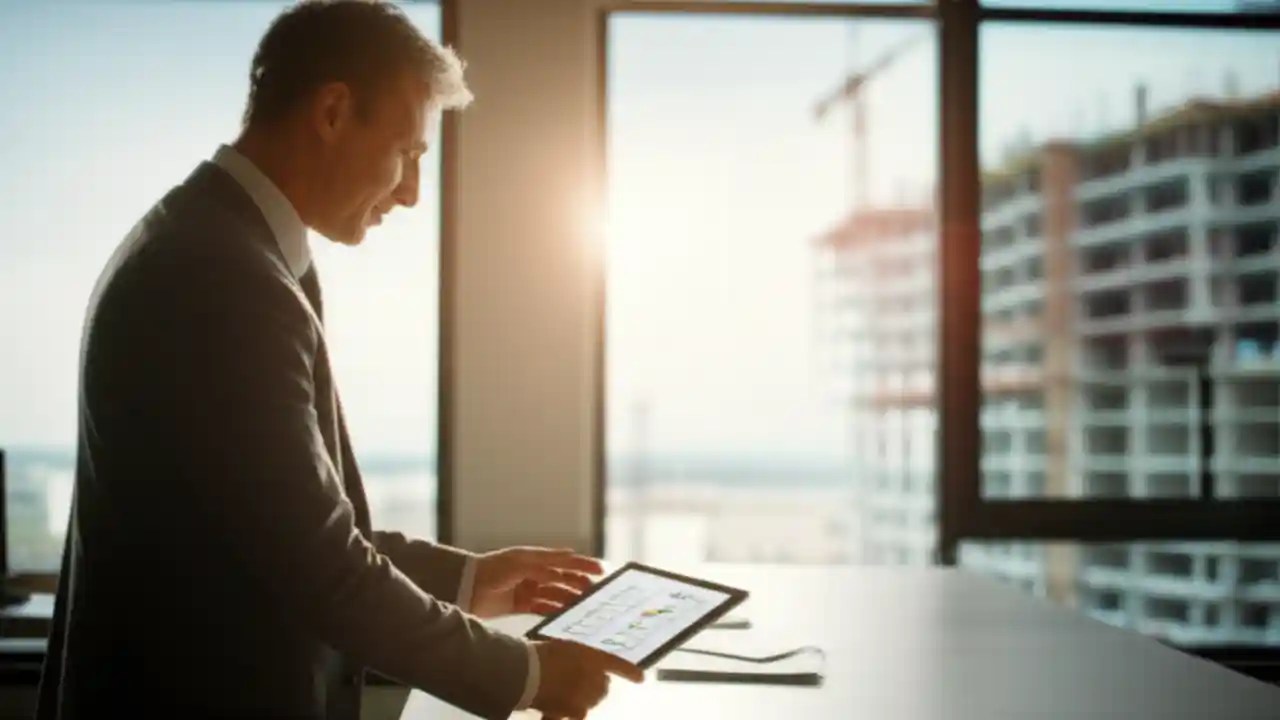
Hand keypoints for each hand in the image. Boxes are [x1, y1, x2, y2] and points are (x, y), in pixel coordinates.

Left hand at [470, 546, 602, 619]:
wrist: (466, 587)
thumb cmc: (492, 569)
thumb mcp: (520, 563)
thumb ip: (545, 564)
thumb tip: (570, 558)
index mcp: (534, 558)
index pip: (564, 561)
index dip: (583, 565)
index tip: (601, 570)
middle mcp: (534, 572)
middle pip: (563, 580)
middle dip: (580, 586)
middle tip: (596, 595)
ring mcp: (528, 589)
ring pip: (555, 595)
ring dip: (569, 600)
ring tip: (584, 609)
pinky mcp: (521, 604)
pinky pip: (543, 608)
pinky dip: (554, 612)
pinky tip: (565, 617)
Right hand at [531, 638, 644, 719]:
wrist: (527, 672)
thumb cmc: (543, 654)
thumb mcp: (566, 649)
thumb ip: (581, 658)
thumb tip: (587, 670)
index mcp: (593, 658)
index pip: (616, 664)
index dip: (629, 671)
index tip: (641, 678)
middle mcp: (595, 678)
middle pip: (603, 687)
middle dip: (595, 685)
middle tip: (577, 681)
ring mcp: (586, 696)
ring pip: (592, 701)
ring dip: (583, 698)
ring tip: (564, 692)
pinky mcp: (575, 711)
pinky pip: (579, 714)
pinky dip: (572, 713)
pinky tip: (556, 712)